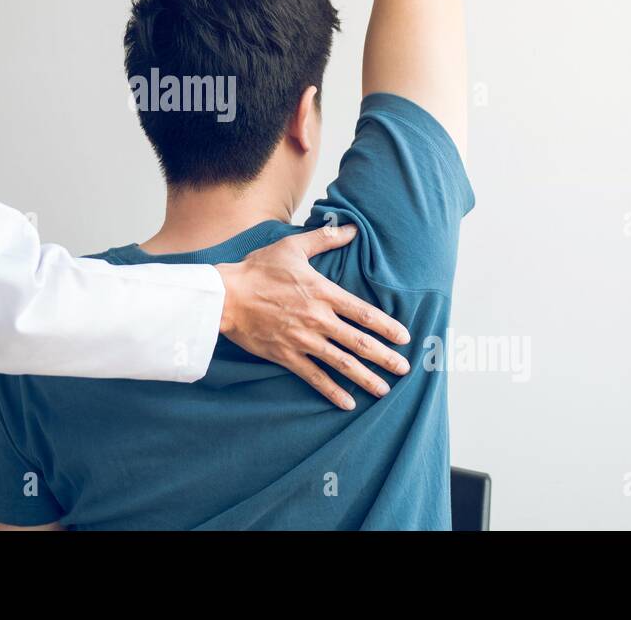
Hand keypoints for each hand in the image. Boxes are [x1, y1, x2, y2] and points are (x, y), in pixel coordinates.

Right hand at [216, 225, 411, 409]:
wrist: (226, 296)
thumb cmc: (258, 269)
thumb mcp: (293, 247)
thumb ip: (325, 239)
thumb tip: (353, 228)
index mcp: (322, 293)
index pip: (364, 313)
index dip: (387, 326)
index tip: (404, 338)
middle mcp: (317, 319)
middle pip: (359, 342)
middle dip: (385, 357)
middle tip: (404, 369)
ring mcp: (302, 340)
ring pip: (341, 363)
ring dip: (365, 378)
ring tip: (384, 389)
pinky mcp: (286, 355)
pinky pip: (314, 377)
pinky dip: (332, 391)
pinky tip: (347, 403)